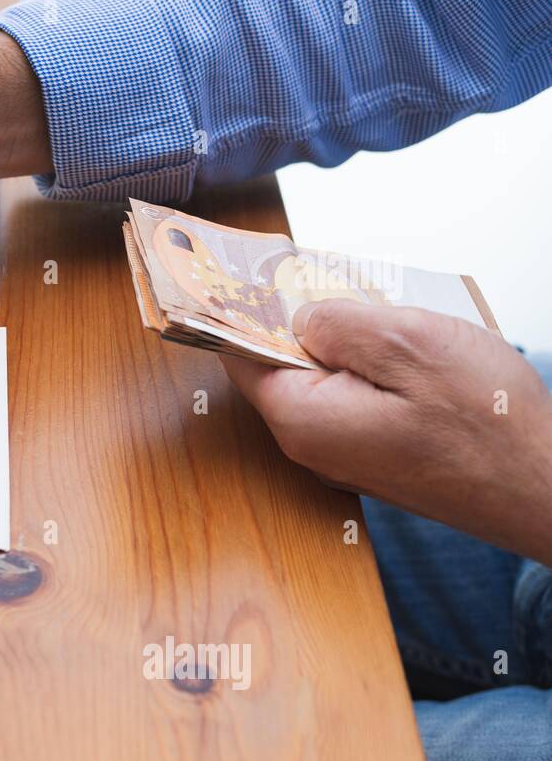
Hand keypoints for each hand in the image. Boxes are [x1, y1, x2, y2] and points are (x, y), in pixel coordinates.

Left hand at [222, 300, 551, 564]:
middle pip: (279, 363)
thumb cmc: (489, 426)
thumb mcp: (411, 345)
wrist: (545, 491)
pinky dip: (368, 366)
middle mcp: (311, 444)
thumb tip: (299, 315)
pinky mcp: (375, 454)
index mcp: (303, 419)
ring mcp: (343, 453)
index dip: (242, 309)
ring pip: (321, 377)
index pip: (239, 354)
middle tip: (331, 278)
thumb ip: (340, 323)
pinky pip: (353, 396)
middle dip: (300, 319)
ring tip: (385, 313)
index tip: (248, 270)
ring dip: (344, 341)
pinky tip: (406, 351)